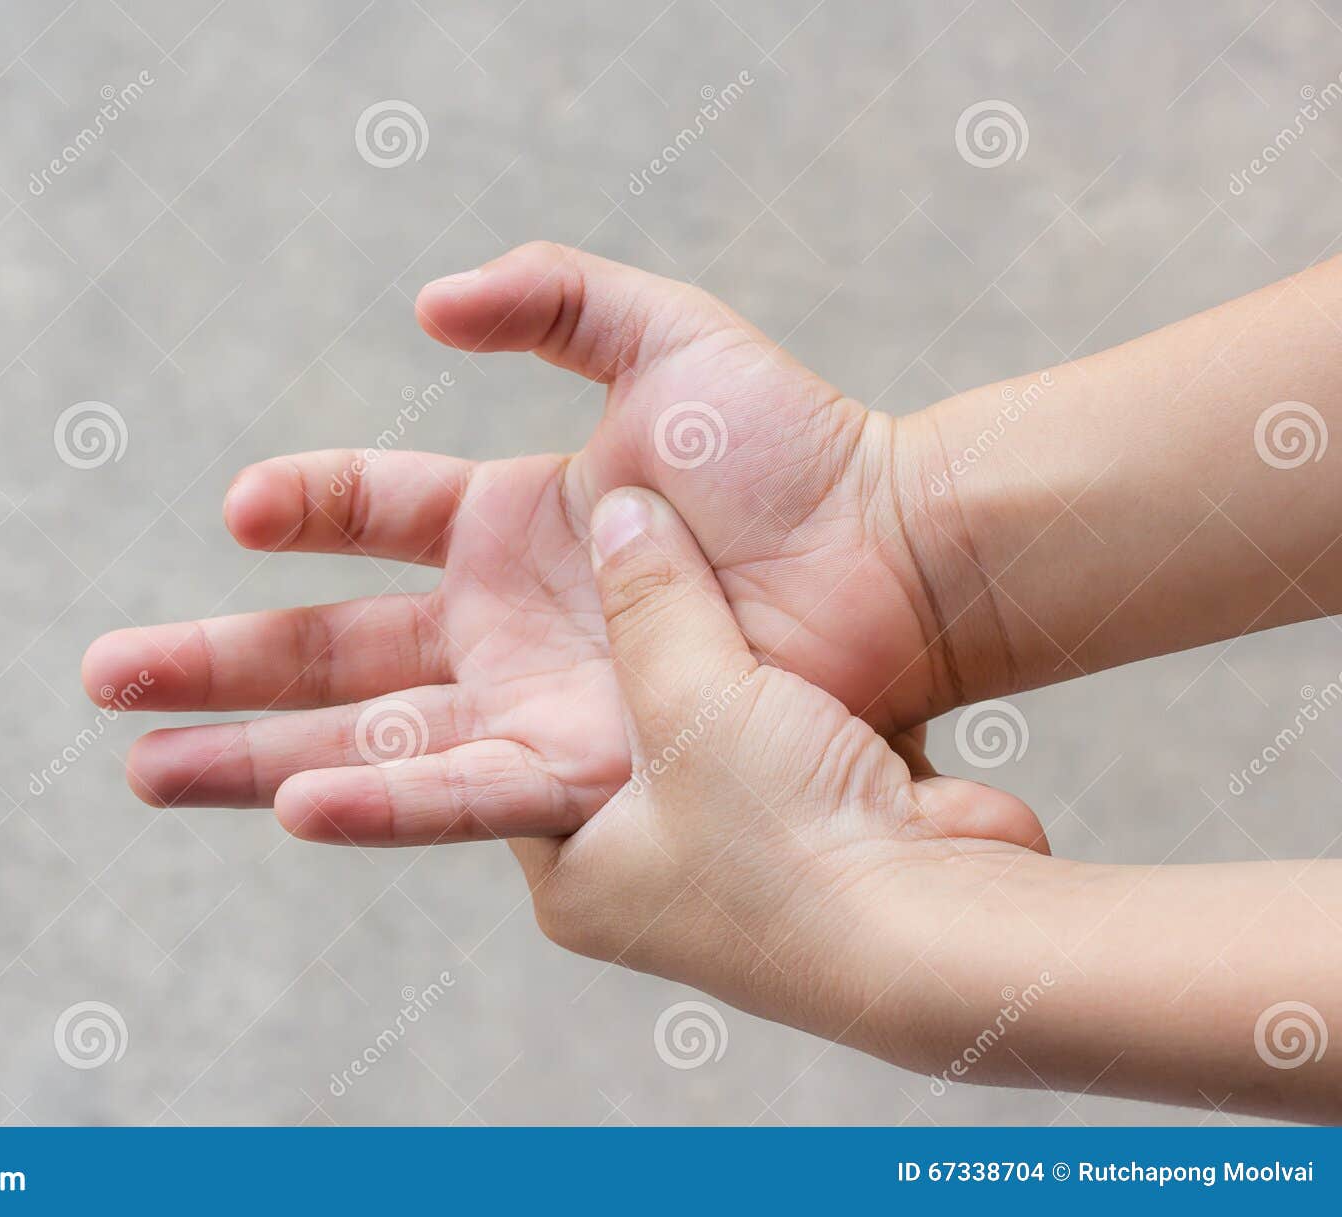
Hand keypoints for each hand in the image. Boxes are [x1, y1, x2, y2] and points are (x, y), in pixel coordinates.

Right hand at [82, 243, 957, 839]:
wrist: (890, 553)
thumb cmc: (791, 448)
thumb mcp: (661, 336)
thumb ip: (552, 296)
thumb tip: (427, 303)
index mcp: (506, 522)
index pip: (369, 512)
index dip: (302, 506)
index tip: (242, 509)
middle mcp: (502, 622)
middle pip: (329, 648)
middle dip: (216, 666)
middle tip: (106, 681)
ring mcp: (532, 700)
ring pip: (365, 736)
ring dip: (251, 756)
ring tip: (143, 772)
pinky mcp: (581, 765)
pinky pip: (463, 785)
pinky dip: (380, 797)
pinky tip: (293, 804)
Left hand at [510, 491, 1341, 1125]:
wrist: (945, 919)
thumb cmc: (786, 849)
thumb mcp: (689, 704)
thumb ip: (648, 604)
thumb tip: (620, 512)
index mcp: (575, 869)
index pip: (502, 757)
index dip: (498, 675)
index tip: (494, 596)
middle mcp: (640, 863)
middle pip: (596, 724)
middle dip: (598, 648)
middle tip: (572, 563)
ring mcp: (725, 843)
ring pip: (688, 707)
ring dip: (695, 645)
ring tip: (671, 558)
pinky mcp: (807, 809)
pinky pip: (764, 711)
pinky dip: (766, 663)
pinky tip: (767, 597)